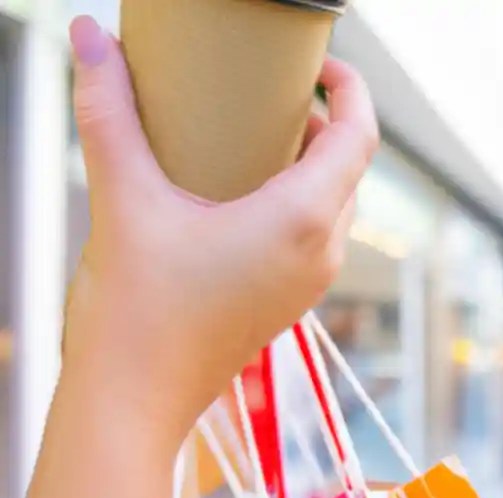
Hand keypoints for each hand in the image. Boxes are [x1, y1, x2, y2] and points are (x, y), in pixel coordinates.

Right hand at [62, 16, 378, 446]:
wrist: (135, 401)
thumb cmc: (136, 312)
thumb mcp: (123, 200)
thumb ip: (109, 114)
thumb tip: (90, 38)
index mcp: (304, 220)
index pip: (359, 136)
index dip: (350, 89)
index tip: (320, 65)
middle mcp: (324, 251)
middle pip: (349, 166)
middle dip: (323, 119)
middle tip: (277, 87)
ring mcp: (312, 280)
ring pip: (335, 201)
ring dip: (311, 161)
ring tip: (259, 130)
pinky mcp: (292, 299)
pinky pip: (317, 232)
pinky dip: (298, 198)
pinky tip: (247, 188)